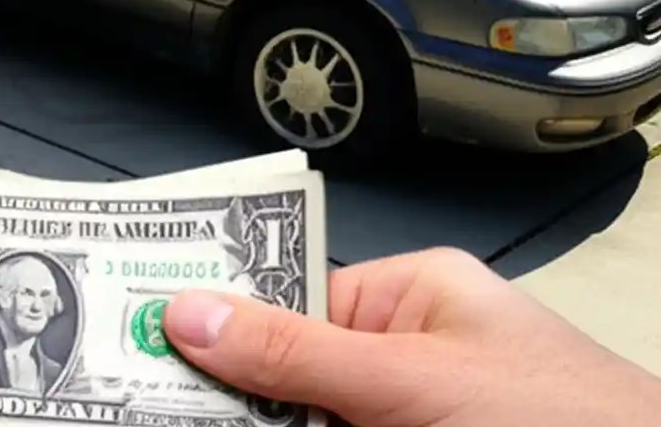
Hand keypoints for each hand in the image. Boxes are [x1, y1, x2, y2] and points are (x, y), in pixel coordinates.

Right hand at [163, 247, 660, 426]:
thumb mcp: (416, 382)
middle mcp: (402, 358)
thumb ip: (299, 354)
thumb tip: (193, 314)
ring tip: (163, 407)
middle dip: (222, 390)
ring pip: (302, 418)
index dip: (216, 315)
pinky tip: (234, 423)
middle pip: (283, 373)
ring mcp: (404, 417)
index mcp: (410, 298)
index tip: (143, 327)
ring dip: (244, 414)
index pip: (287, 297)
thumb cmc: (570, 422)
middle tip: (140, 396)